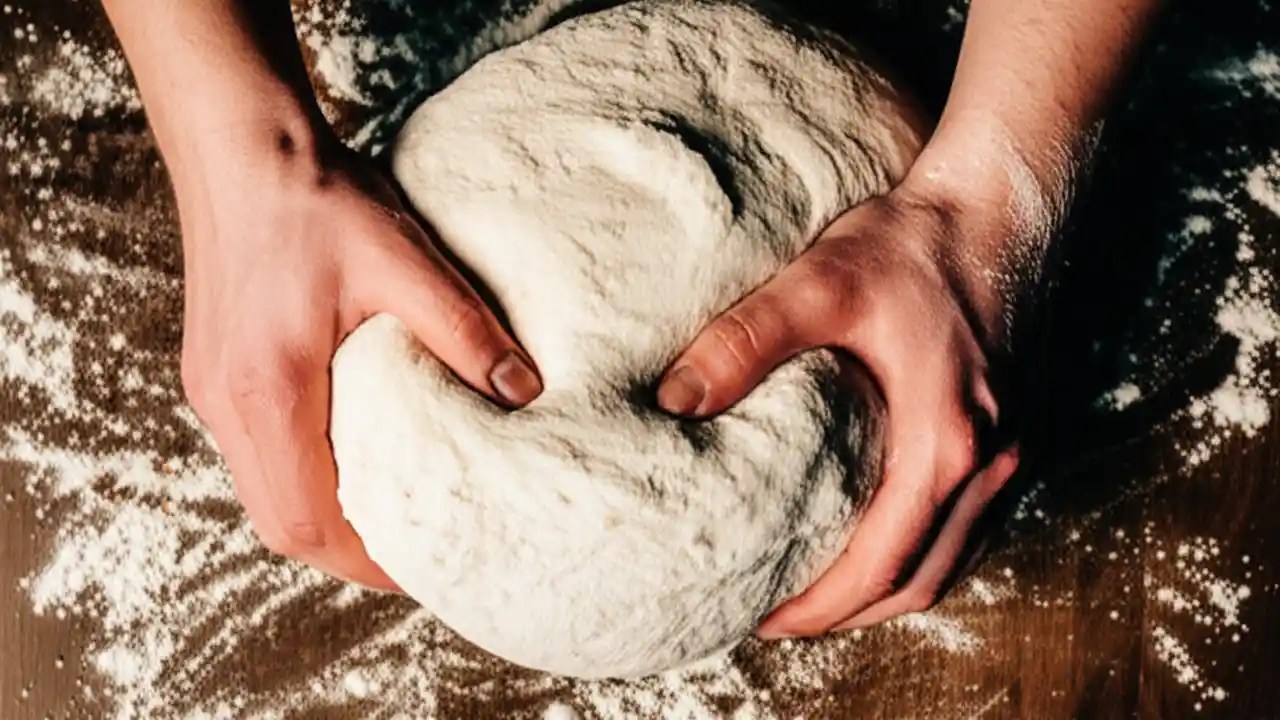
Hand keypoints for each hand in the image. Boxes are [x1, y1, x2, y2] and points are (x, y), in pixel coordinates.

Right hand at [178, 135, 542, 589]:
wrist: (242, 145)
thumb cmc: (317, 200)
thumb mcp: (404, 261)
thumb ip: (466, 333)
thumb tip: (524, 394)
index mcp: (270, 389)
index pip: (308, 521)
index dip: (367, 563)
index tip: (426, 570)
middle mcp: (227, 402)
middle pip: (281, 524)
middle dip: (349, 554)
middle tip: (417, 553)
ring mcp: (212, 389)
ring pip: (263, 494)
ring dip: (323, 518)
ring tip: (392, 516)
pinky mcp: (214, 370)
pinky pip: (255, 455)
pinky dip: (302, 478)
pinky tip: (349, 458)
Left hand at [657, 184, 1021, 636]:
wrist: (998, 201)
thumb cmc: (913, 241)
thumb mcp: (819, 281)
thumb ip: (746, 339)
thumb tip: (676, 400)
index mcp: (948, 440)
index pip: (884, 564)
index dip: (821, 607)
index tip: (763, 619)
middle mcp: (991, 460)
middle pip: (923, 579)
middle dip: (849, 613)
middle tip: (779, 617)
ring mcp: (1011, 449)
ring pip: (951, 557)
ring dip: (886, 586)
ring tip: (819, 591)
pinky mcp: (1012, 431)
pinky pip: (967, 522)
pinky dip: (918, 549)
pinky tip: (874, 536)